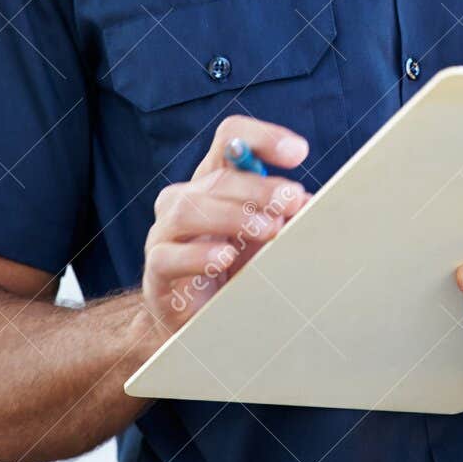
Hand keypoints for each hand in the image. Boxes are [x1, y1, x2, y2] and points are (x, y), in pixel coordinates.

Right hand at [142, 116, 310, 335]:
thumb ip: (283, 216)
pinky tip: (226, 259)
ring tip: (269, 230)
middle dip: (259, 188)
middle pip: (217, 178)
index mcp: (213, 182)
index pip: (230, 140)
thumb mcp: (265, 238)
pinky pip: (168, 256)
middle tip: (292, 200)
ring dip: (233, 216)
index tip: (298, 152)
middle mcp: (184, 199)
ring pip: (188, 209)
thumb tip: (307, 203)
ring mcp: (164, 234)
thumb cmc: (235, 270)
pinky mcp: (156, 272)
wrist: (202, 323)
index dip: (263, 138)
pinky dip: (199, 256)